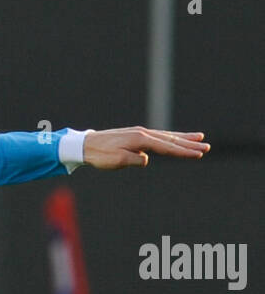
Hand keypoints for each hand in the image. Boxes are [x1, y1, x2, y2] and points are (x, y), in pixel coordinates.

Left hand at [83, 127, 208, 169]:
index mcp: (140, 139)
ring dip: (183, 138)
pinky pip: (158, 136)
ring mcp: (140, 133)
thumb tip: (146, 160)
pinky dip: (170, 137)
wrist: (86, 145)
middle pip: (171, 139)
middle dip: (190, 144)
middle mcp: (143, 133)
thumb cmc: (100, 155)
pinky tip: (176, 138)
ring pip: (167, 136)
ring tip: (199, 138)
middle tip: (206, 146)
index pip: (167, 147)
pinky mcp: (136, 135)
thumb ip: (133, 160)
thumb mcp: (116, 161)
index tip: (198, 154)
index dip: (183, 151)